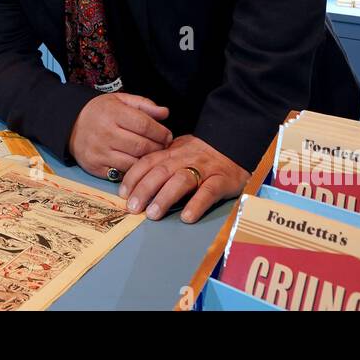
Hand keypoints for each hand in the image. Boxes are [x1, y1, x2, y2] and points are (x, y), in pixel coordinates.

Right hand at [68, 92, 171, 181]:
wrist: (70, 124)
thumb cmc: (101, 111)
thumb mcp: (120, 100)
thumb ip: (144, 104)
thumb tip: (165, 113)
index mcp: (113, 113)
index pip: (144, 125)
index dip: (160, 132)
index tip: (167, 136)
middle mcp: (105, 133)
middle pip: (141, 146)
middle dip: (158, 148)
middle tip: (163, 147)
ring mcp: (99, 152)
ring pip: (133, 162)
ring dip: (147, 161)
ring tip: (152, 156)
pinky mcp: (95, 166)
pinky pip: (121, 173)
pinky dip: (132, 171)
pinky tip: (136, 164)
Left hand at [119, 134, 250, 223]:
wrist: (236, 143)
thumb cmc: (202, 153)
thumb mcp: (179, 151)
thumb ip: (161, 162)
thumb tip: (135, 182)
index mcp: (172, 152)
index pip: (148, 161)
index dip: (133, 177)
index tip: (123, 194)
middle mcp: (186, 159)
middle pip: (161, 171)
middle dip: (144, 189)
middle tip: (133, 208)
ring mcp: (204, 169)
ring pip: (182, 180)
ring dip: (165, 197)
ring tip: (153, 214)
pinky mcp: (222, 180)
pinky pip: (208, 192)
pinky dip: (197, 204)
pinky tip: (187, 217)